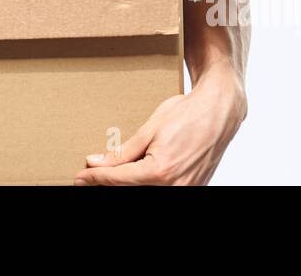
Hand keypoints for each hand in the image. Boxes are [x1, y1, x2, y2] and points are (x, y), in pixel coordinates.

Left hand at [75, 68, 247, 185]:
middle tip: (90, 177)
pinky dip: (147, 182)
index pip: (118, 179)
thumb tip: (96, 162)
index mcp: (159, 172)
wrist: (220, 111)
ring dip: (128, 183)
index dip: (96, 178)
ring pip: (146, 190)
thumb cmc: (187, 114)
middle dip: (109, 182)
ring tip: (110, 174)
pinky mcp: (194, 188)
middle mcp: (174, 187)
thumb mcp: (150, 129)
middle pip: (131, 189)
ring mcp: (186, 190)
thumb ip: (122, 152)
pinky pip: (164, 188)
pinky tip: (135, 174)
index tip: (80, 177)